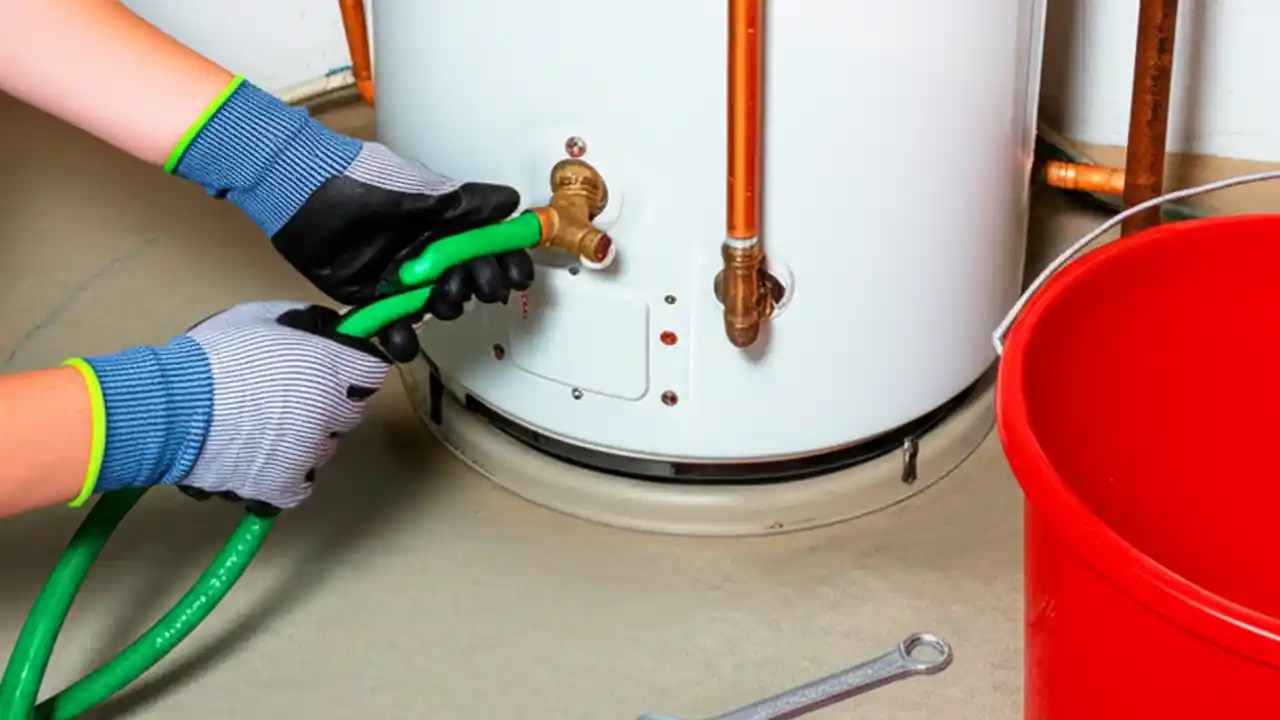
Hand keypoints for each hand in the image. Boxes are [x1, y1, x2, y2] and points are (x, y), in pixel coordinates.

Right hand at [79, 301, 389, 512]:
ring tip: (262, 426)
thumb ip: (305, 321)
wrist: (170, 407)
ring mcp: (309, 453)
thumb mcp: (260, 316)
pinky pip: (301, 483)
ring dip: (305, 438)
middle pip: (349, 411)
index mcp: (330, 368)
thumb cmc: (212, 357)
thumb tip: (333, 326)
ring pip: (324, 447)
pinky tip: (263, 457)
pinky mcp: (284, 485)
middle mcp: (329, 412)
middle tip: (287, 396)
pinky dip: (287, 475)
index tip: (337, 370)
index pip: (371, 372)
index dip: (353, 370)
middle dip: (327, 403)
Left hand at [171, 79, 534, 349]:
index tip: (514, 278)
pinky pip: (393, 325)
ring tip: (432, 300)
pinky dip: (399, 338)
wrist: (300, 192)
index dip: (505, 263)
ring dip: (442, 309)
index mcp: (442, 224)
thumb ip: (465, 204)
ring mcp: (399, 276)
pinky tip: (400, 340)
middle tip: (467, 283)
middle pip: (466, 281)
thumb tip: (510, 201)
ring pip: (434, 306)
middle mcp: (425, 251)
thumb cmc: (356, 181)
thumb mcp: (418, 192)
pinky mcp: (370, 296)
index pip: (486, 248)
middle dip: (474, 286)